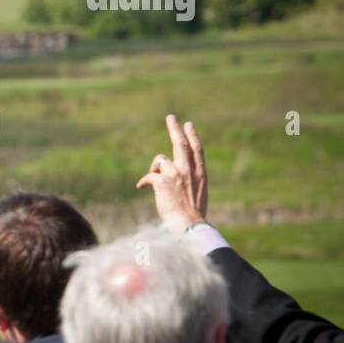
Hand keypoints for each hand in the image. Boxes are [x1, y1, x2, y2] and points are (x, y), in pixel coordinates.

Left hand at [135, 114, 208, 231]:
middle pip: (181, 144)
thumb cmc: (192, 215)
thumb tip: (171, 175)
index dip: (192, 136)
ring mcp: (176, 174)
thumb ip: (189, 181)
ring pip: (160, 160)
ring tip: (153, 179)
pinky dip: (144, 181)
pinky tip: (142, 187)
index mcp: (200, 174)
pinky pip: (149, 175)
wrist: (189, 225)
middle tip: (171, 117)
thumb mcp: (198, 194)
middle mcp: (189, 171)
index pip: (197, 150)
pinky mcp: (162, 181)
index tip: (189, 125)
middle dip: (175, 129)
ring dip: (154, 168)